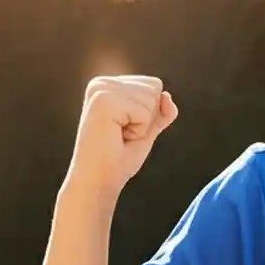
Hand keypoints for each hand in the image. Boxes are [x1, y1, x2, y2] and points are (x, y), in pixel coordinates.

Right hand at [67, 75, 177, 194]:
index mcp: (108, 85)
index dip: (150, 114)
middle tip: (122, 135)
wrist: (97, 181)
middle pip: (155, 87)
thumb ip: (160, 111)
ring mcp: (101, 90)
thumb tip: (167, 96)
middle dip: (148, 118)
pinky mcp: (104, 101)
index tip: (126, 129)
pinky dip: (139, 130)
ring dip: (142, 125)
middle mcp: (102, 83)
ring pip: (152, 97)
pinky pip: (145, 111)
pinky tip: (117, 136)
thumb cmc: (118, 158)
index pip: (154, 85)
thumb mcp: (147, 130)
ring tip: (118, 136)